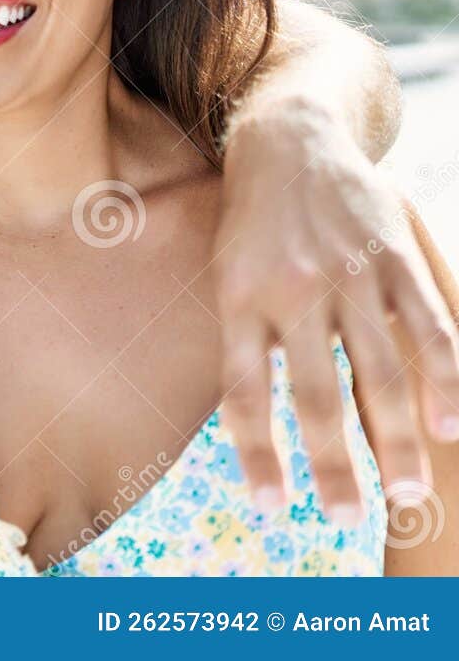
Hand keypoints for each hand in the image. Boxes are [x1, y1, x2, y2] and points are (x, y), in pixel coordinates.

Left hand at [214, 109, 458, 519]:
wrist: (288, 141)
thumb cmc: (250, 226)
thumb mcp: (224, 275)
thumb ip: (243, 340)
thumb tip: (249, 425)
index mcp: (239, 299)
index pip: (245, 394)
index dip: (258, 455)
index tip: (273, 509)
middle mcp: (293, 290)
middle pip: (317, 396)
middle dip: (334, 465)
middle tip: (350, 519)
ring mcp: (350, 273)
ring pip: (381, 373)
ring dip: (396, 441)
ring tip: (405, 494)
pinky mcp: (396, 258)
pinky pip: (429, 330)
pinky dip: (444, 383)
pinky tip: (449, 428)